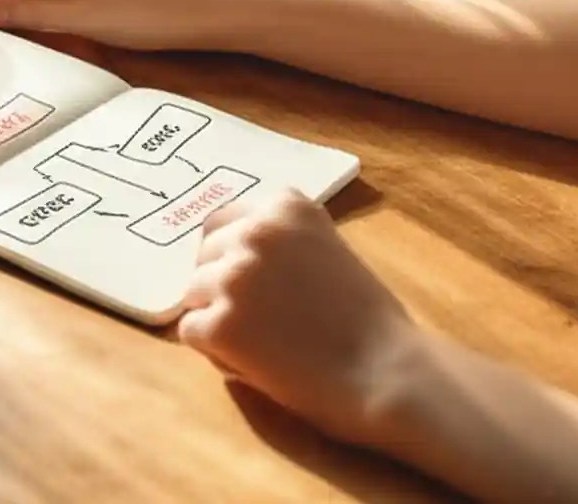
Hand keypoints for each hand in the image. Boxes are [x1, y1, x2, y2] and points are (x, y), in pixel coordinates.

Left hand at [178, 190, 418, 444]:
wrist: (387, 371)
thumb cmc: (366, 318)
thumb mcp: (325, 250)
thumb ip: (280, 241)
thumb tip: (225, 251)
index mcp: (283, 206)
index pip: (221, 221)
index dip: (231, 253)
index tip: (257, 280)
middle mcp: (254, 232)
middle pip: (203, 255)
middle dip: (221, 284)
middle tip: (263, 316)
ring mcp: (232, 277)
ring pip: (193, 293)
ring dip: (217, 315)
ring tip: (263, 339)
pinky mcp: (219, 323)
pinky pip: (190, 331)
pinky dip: (213, 348)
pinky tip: (252, 358)